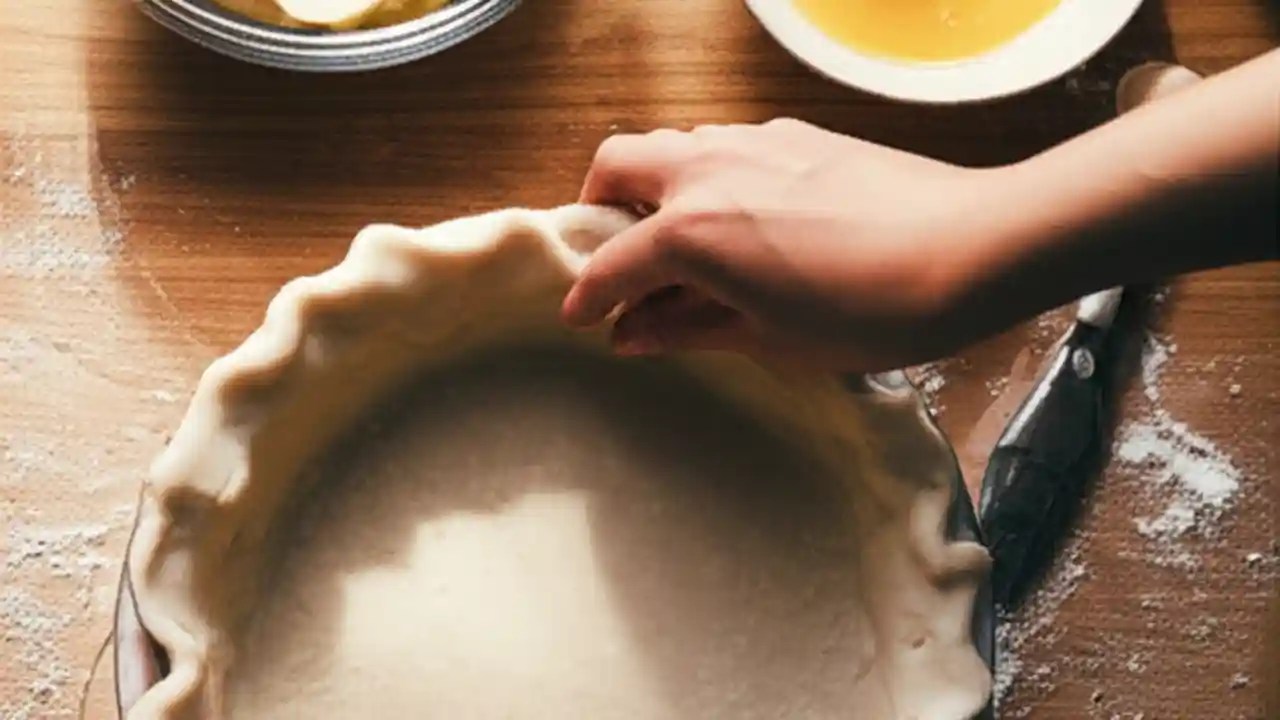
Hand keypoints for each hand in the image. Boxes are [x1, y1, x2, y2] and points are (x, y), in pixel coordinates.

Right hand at [561, 118, 1002, 371]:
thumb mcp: (767, 339)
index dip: (588, 295)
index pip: (611, 262)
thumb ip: (688, 329)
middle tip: (617, 252)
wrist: (968, 248)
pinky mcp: (796, 133)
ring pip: (674, 144)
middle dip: (599, 204)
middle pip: (618, 162)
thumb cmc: (868, 312)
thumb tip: (633, 332)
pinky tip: (747, 217)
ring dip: (656, 185)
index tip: (581, 316)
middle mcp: (708, 169)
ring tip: (682, 237)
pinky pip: (727, 143)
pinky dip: (711, 174)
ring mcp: (753, 140)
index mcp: (690, 230)